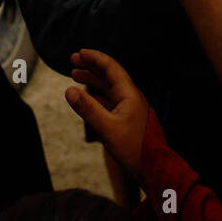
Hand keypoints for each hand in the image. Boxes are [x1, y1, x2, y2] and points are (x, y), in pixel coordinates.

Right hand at [64, 49, 149, 179]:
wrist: (153, 167)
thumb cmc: (133, 148)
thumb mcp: (106, 128)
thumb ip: (87, 108)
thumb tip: (69, 90)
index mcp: (129, 94)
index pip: (111, 68)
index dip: (95, 58)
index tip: (80, 53)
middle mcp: (130, 97)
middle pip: (109, 75)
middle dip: (91, 66)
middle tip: (73, 60)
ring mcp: (129, 107)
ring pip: (108, 87)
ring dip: (92, 80)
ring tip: (75, 75)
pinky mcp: (127, 118)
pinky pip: (110, 99)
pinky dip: (96, 94)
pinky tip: (86, 96)